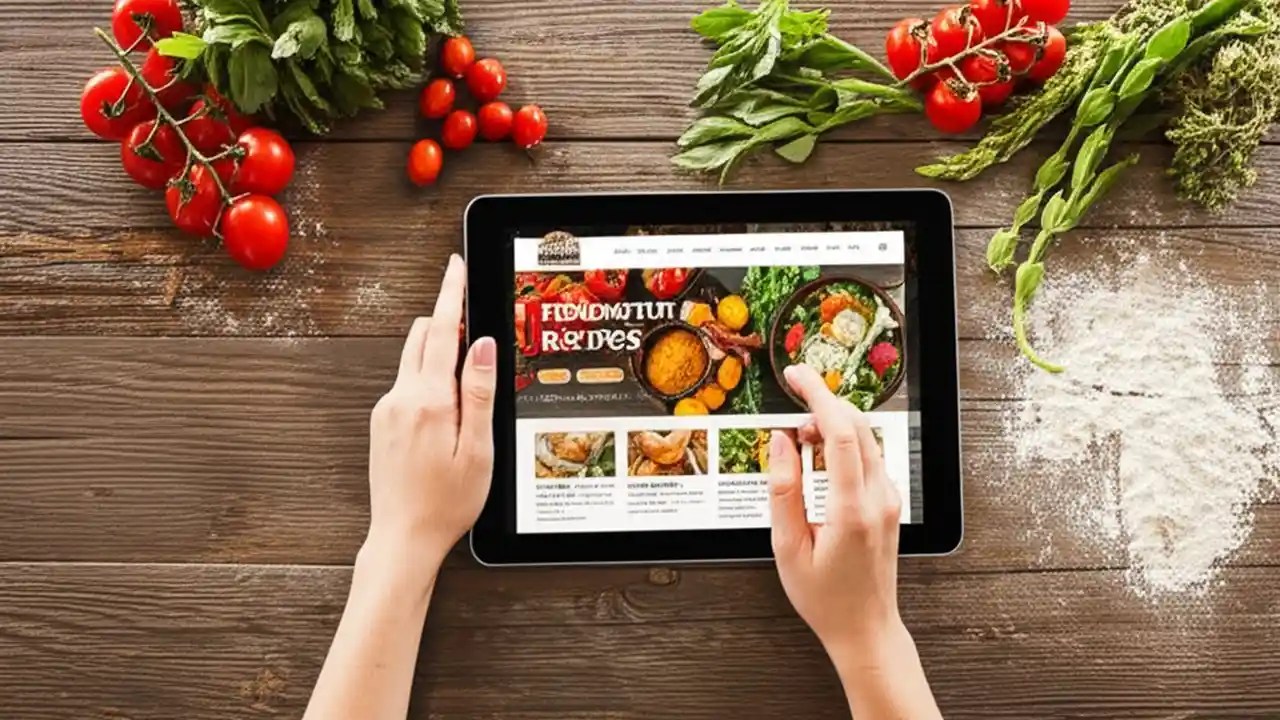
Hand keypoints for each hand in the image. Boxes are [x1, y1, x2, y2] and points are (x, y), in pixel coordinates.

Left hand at [365, 255, 496, 569]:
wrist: (403, 538)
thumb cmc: (446, 502)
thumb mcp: (478, 449)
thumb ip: (478, 392)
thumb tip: (481, 344)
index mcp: (429, 401)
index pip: (443, 331)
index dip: (451, 293)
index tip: (456, 266)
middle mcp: (400, 398)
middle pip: (423, 336)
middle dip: (448, 319)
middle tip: (477, 323)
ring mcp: (387, 410)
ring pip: (413, 358)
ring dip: (438, 351)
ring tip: (469, 379)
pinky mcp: (382, 423)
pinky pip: (406, 383)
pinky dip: (428, 378)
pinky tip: (449, 409)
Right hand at [768, 364, 903, 657]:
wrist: (865, 628)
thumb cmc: (825, 597)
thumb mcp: (787, 546)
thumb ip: (782, 489)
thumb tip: (780, 442)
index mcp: (851, 509)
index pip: (840, 433)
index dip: (818, 395)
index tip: (796, 376)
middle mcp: (877, 499)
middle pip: (857, 426)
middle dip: (824, 400)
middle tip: (794, 390)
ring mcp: (888, 500)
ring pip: (865, 439)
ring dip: (833, 423)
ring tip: (800, 434)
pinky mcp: (888, 503)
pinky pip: (867, 457)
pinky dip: (842, 443)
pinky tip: (819, 454)